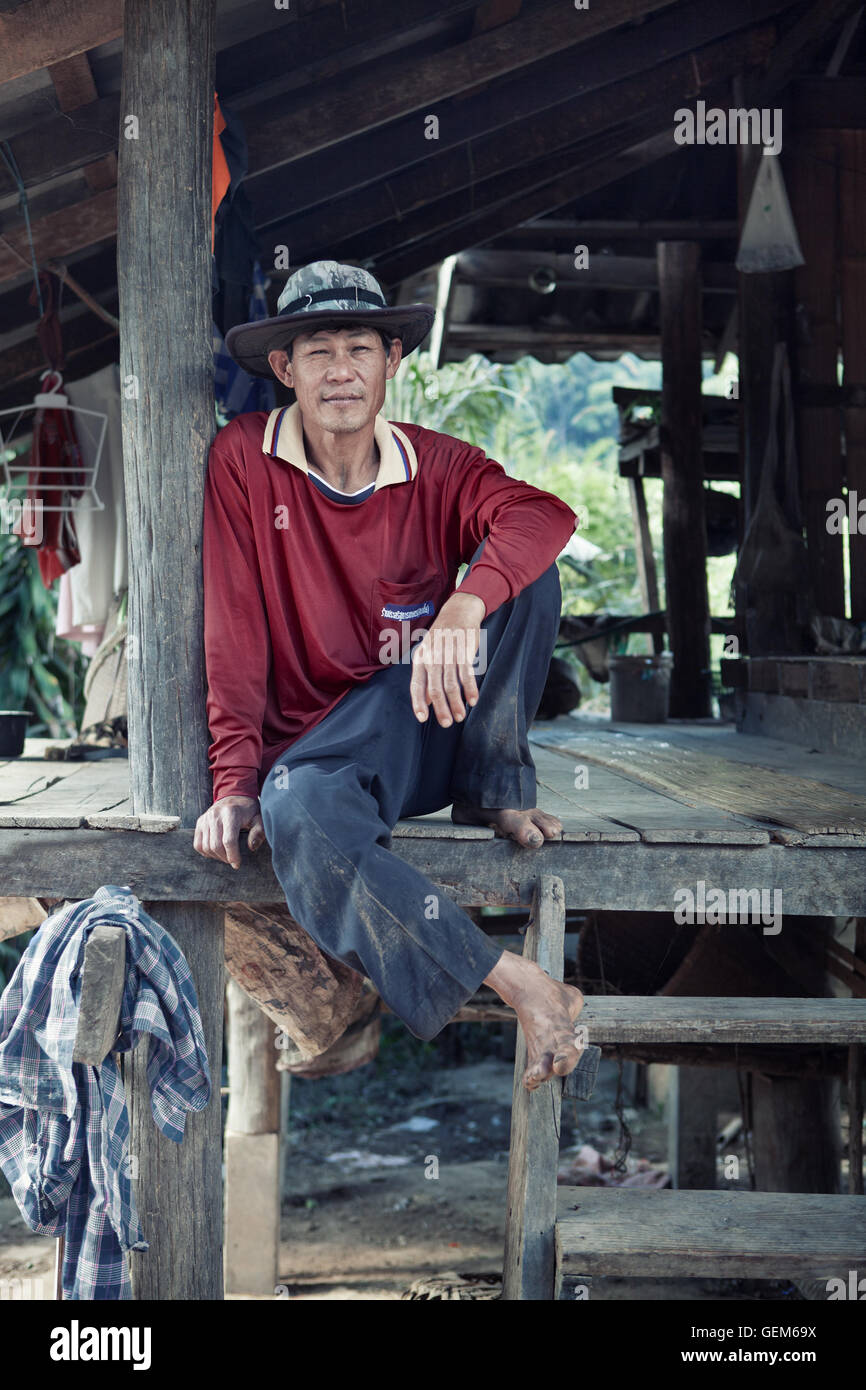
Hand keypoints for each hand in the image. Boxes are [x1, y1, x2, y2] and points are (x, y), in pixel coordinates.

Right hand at [193, 794, 264, 869]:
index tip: (237, 864)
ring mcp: (205, 819)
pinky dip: (206, 852)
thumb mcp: (258, 818)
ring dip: (216, 856)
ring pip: (205, 847)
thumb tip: (251, 847)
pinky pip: (198, 844)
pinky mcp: (200, 822)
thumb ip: (259, 831)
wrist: (234, 796)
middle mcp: (215, 815)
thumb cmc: (248, 811)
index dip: (233, 856)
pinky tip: (216, 852)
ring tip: (226, 856)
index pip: (228, 840)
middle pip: (215, 846)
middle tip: (232, 860)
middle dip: (225, 858)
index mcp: (231, 813)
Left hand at [410, 591, 484, 726]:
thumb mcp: (429, 654)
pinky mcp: (463, 650)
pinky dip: (470, 689)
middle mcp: (432, 657)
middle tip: (447, 723)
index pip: (416, 685)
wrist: (458, 611)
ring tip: (461, 716)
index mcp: (421, 659)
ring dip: (456, 703)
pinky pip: (466, 674)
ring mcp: (448, 654)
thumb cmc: (442, 637)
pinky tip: (473, 700)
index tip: (422, 719)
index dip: (418, 703)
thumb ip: (426, 678)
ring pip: (451, 684)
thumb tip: (425, 703)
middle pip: (435, 688)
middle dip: (441, 709)